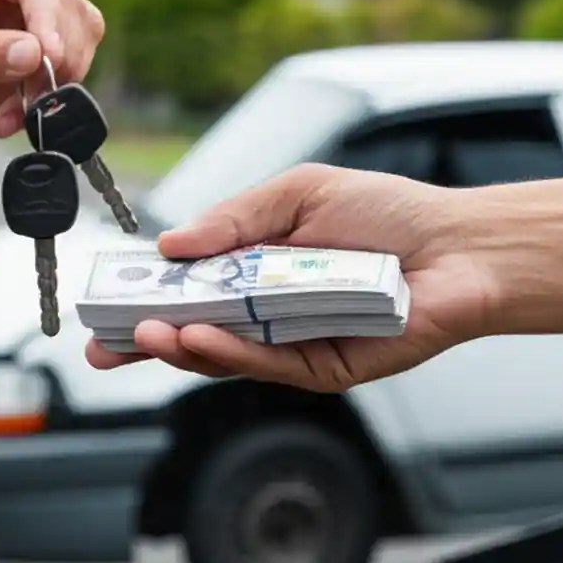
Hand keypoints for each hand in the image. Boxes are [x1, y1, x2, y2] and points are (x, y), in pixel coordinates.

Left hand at [0, 0, 103, 135]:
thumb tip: (34, 54)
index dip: (50, 21)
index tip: (50, 58)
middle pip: (67, 11)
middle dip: (60, 57)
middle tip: (35, 94)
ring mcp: (21, 21)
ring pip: (75, 43)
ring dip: (55, 84)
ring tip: (18, 111)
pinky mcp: (24, 58)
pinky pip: (58, 78)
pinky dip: (43, 103)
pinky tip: (9, 119)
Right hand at [85, 163, 499, 392]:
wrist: (459, 244)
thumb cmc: (387, 213)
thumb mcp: (298, 193)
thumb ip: (234, 219)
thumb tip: (170, 243)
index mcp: (256, 271)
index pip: (188, 291)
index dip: (144, 300)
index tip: (103, 304)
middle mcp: (269, 313)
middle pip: (195, 334)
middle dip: (145, 342)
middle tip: (103, 346)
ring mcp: (294, 344)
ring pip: (225, 356)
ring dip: (181, 348)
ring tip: (146, 336)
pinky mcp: (325, 369)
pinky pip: (269, 365)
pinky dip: (231, 354)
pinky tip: (199, 338)